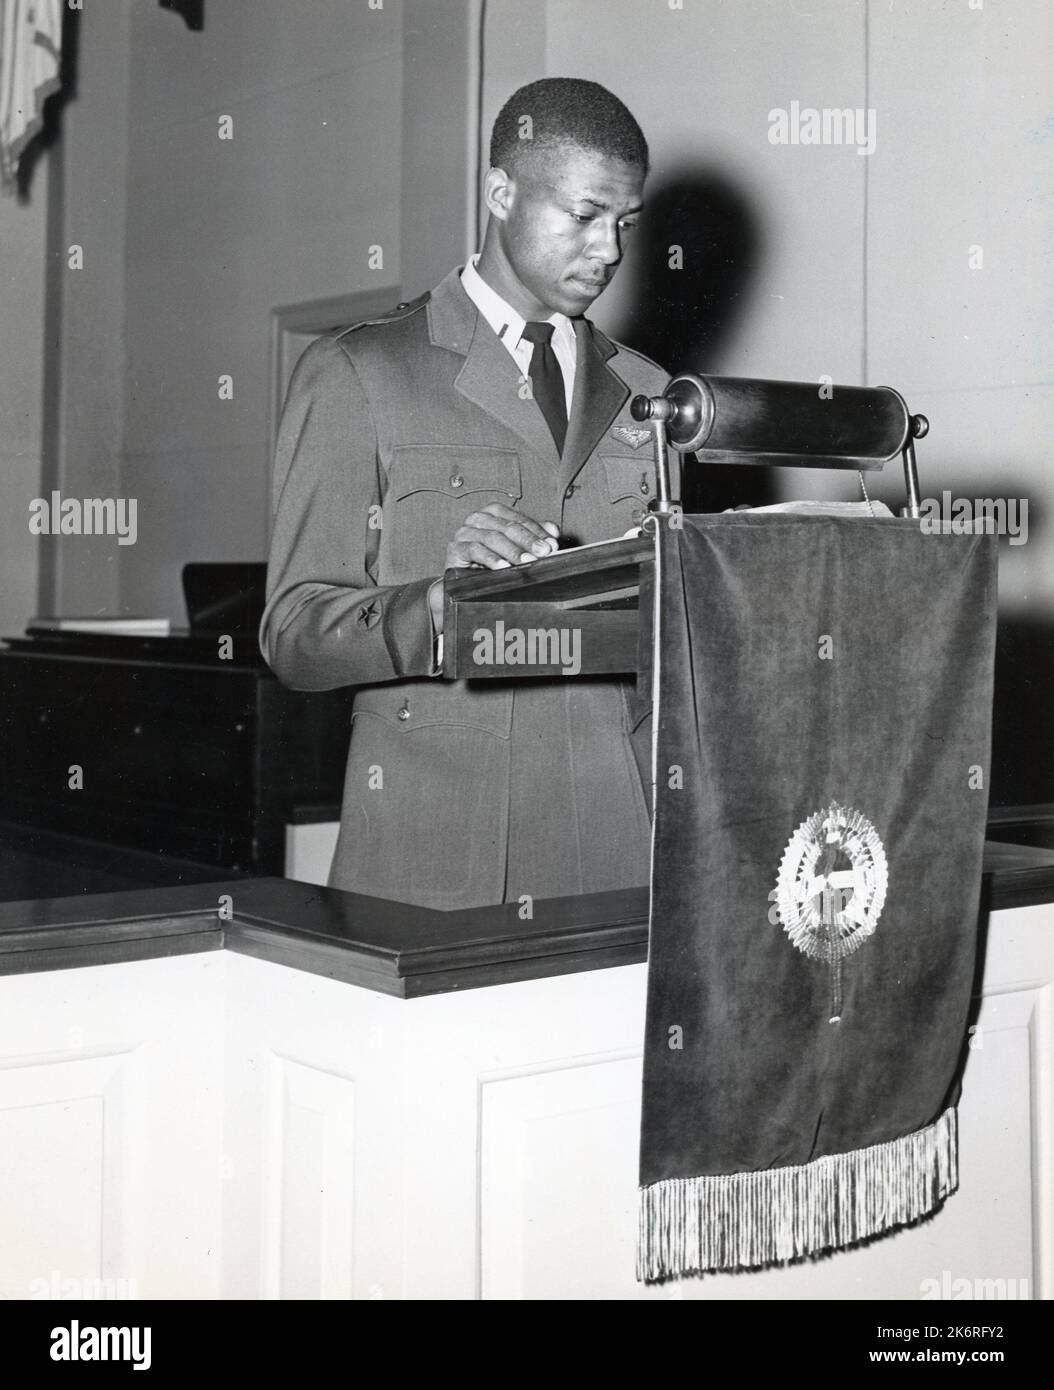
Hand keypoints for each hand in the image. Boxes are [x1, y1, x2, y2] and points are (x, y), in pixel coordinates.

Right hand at [427, 504, 559, 634]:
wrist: (465, 579)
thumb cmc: (492, 560)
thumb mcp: (516, 547)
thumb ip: (534, 536)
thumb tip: (554, 530)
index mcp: (495, 512)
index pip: (519, 519)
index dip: (538, 531)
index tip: (552, 545)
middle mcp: (479, 517)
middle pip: (508, 527)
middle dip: (528, 541)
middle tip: (543, 553)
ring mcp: (465, 531)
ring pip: (492, 537)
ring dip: (512, 551)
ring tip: (527, 562)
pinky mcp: (455, 547)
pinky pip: (475, 550)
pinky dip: (491, 559)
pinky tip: (503, 567)